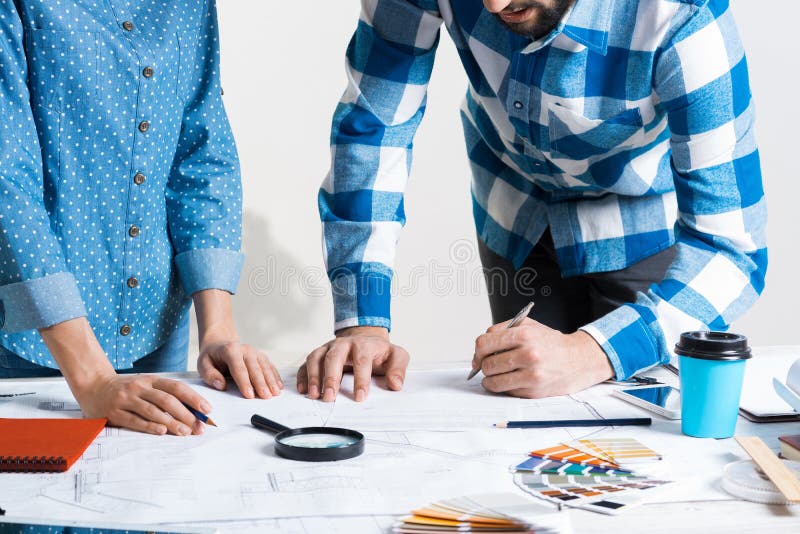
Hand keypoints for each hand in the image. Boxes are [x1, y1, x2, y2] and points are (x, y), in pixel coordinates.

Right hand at [76, 373, 212, 435]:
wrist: (93, 384)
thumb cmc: (126, 388)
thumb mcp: (145, 384)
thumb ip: (163, 394)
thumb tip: (191, 410)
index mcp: (151, 380)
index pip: (177, 387)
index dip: (194, 398)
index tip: (207, 410)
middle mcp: (139, 387)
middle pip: (167, 400)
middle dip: (186, 414)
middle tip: (199, 427)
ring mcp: (126, 399)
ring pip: (153, 411)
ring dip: (171, 423)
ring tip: (185, 432)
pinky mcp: (114, 412)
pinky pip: (134, 420)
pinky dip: (149, 426)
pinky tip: (161, 432)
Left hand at [198, 340, 282, 398]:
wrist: (220, 344)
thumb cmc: (211, 357)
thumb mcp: (203, 364)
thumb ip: (210, 375)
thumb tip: (221, 385)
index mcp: (230, 350)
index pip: (239, 368)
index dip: (244, 382)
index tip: (249, 395)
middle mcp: (245, 349)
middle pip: (255, 368)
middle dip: (261, 384)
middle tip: (266, 397)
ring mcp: (255, 352)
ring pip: (265, 367)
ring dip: (271, 381)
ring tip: (275, 393)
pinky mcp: (261, 356)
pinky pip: (270, 366)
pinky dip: (275, 376)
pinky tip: (279, 386)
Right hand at [297, 326, 408, 401]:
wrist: (366, 338)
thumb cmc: (380, 352)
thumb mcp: (396, 356)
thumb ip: (398, 369)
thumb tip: (395, 384)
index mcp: (364, 344)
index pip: (361, 360)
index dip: (360, 379)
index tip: (360, 397)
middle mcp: (344, 344)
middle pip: (334, 357)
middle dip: (330, 378)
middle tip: (329, 397)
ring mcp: (329, 348)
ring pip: (316, 357)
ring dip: (313, 376)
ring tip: (314, 395)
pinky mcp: (319, 354)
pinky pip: (306, 362)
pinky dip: (302, 374)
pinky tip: (303, 389)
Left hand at [472, 318, 613, 397]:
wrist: (580, 359)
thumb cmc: (551, 343)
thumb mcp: (529, 325)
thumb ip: (502, 330)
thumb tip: (479, 350)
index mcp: (524, 335)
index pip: (484, 343)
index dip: (478, 351)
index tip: (480, 355)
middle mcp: (528, 355)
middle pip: (487, 364)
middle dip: (485, 366)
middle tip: (490, 365)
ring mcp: (531, 375)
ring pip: (493, 381)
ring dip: (490, 379)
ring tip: (497, 375)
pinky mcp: (534, 391)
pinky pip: (506, 391)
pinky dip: (503, 387)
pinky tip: (511, 380)